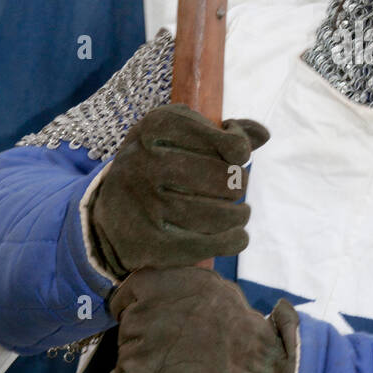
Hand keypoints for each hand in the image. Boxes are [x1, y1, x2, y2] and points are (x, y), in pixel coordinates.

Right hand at [88, 104, 268, 275]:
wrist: (110, 209)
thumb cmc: (158, 164)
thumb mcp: (180, 134)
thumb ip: (225, 132)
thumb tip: (262, 134)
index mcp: (157, 127)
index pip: (230, 144)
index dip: (241, 151)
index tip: (236, 155)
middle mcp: (147, 162)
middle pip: (228, 179)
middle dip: (239, 185)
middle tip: (234, 189)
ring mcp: (146, 204)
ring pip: (222, 214)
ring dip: (239, 215)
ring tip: (238, 213)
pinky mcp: (150, 242)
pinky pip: (210, 245)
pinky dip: (234, 241)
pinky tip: (238, 235)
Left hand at [107, 266, 297, 372]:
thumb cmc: (245, 338)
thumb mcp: (221, 290)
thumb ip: (188, 283)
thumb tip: (177, 281)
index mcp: (160, 284)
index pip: (129, 293)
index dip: (144, 309)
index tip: (161, 324)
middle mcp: (140, 314)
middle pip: (129, 325)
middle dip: (149, 338)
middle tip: (180, 353)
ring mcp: (132, 353)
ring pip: (126, 356)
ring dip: (146, 365)